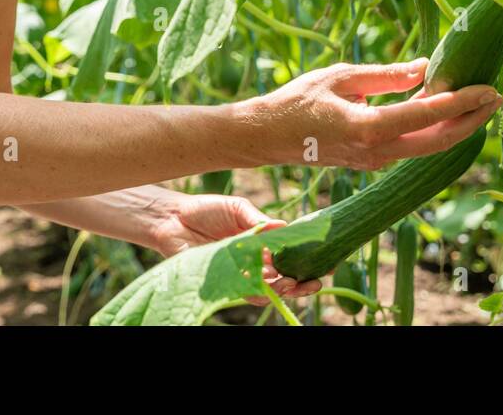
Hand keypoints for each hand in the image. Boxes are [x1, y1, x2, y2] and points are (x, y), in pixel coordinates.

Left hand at [145, 191, 320, 304]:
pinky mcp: (225, 282)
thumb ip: (258, 221)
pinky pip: (245, 293)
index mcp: (264, 242)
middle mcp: (256, 261)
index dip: (310, 260)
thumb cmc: (207, 210)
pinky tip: (267, 286)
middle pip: (285, 278)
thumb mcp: (237, 208)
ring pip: (269, 290)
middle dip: (302, 283)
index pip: (292, 255)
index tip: (328, 262)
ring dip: (283, 289)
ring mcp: (241, 273)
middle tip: (315, 282)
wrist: (174, 220)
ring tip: (291, 283)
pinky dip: (258, 291)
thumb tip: (284, 226)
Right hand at [250, 57, 501, 169]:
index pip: (427, 116)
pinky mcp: (372, 160)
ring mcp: (375, 161)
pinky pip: (411, 145)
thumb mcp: (343, 76)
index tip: (488, 89)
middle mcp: (377, 152)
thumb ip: (387, 76)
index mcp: (368, 129)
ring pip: (427, 147)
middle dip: (471, 120)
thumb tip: (426, 67)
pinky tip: (443, 107)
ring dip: (454, 125)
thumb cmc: (297, 101)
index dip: (461, 102)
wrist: (266, 137)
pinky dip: (431, 128)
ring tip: (478, 100)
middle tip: (496, 97)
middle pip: (438, 142)